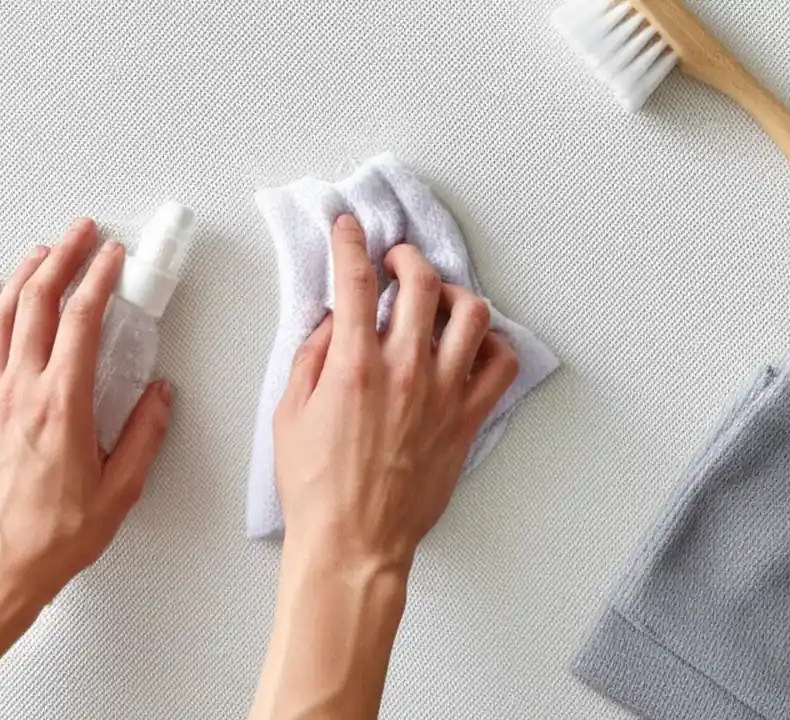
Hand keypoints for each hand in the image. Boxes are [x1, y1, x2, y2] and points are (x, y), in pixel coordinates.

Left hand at [0, 218, 172, 609]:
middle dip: (63, 258)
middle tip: (81, 233)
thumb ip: (144, 435)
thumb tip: (159, 393)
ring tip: (43, 250)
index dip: (99, 279)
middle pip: (39, 305)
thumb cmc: (55, 536)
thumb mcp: (120, 490)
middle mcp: (20, 392)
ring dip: (23, 276)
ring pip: (2, 318)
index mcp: (61, 405)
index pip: (82, 321)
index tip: (114, 256)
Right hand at [250, 214, 517, 719]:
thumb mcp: (289, 413)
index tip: (348, 225)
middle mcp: (405, 371)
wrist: (353, 544)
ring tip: (436, 299)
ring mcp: (443, 394)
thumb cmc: (316, 488)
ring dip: (452, 295)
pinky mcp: (467, 420)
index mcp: (354, 366)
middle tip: (394, 260)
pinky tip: (472, 344)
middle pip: (421, 282)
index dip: (350, 241)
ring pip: (471, 315)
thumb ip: (310, 357)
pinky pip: (501, 366)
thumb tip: (331, 322)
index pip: (354, 280)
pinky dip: (492, 344)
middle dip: (405, 256)